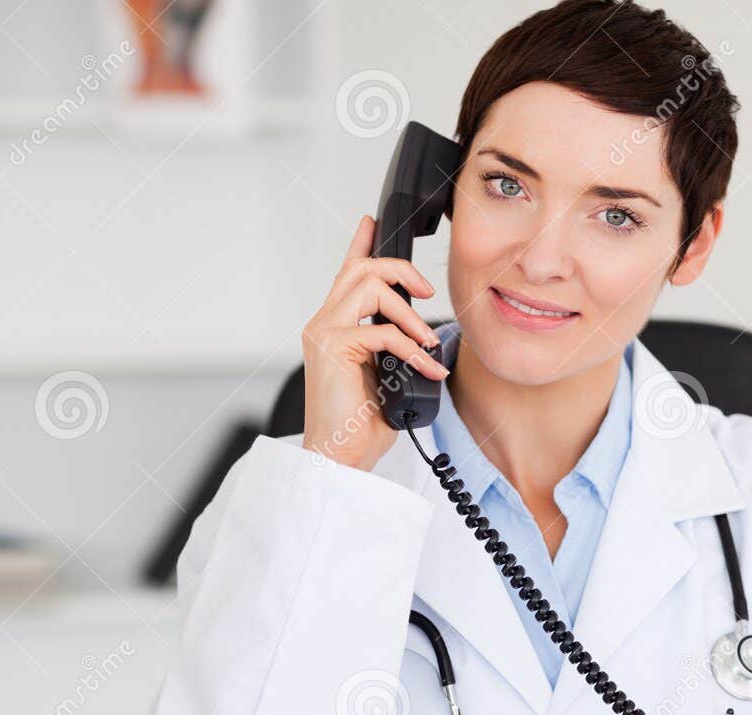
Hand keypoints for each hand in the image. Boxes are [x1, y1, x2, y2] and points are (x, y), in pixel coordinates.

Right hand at [300, 214, 449, 471]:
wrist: (339, 456)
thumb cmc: (359, 424)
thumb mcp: (385, 376)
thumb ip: (393, 348)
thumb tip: (423, 338)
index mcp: (335, 326)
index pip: (346, 273)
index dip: (360, 243)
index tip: (371, 221)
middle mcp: (323, 323)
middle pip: (362, 269)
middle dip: (400, 270)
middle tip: (426, 292)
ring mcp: (324, 333)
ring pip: (369, 286)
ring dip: (410, 313)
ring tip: (427, 344)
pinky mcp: (333, 348)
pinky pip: (381, 331)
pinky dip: (412, 349)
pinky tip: (427, 369)